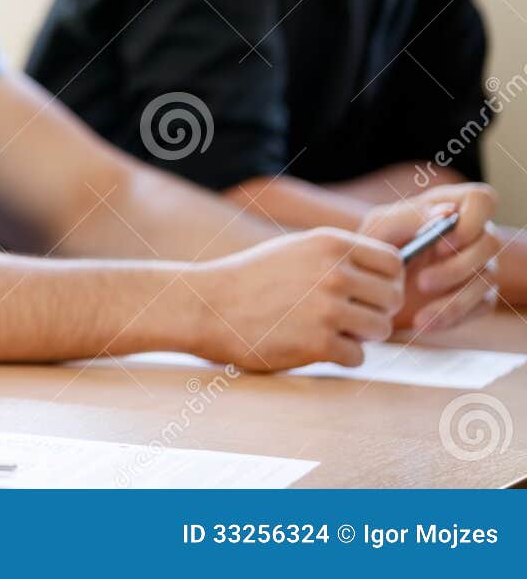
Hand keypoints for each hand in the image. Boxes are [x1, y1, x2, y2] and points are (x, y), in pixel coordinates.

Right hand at [188, 228, 402, 370]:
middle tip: (347, 318)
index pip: (394, 263)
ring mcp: (327, 308)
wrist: (206, 305)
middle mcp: (334, 272)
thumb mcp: (297, 249)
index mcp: (330, 243)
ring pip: (380, 329)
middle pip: (392, 298)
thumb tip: (390, 271)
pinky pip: (358, 357)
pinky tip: (314, 347)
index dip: (386, 281)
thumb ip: (339, 256)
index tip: (368, 294)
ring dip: (360, 336)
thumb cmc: (251, 279)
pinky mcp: (318, 343)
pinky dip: (341, 357)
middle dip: (375, 311)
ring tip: (330, 332)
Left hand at [360, 184, 500, 331]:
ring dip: (454, 298)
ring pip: (486, 279)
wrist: (364, 284)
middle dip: (457, 266)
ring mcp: (479, 265)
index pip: (482, 200)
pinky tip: (423, 323)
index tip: (440, 243)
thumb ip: (410, 216)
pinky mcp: (478, 294)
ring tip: (418, 314)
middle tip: (422, 282)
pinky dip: (451, 316)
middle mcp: (472, 234)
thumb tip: (446, 213)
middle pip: (490, 243)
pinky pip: (479, 306)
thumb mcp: (381, 227)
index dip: (470, 221)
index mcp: (450, 207)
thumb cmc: (374, 245)